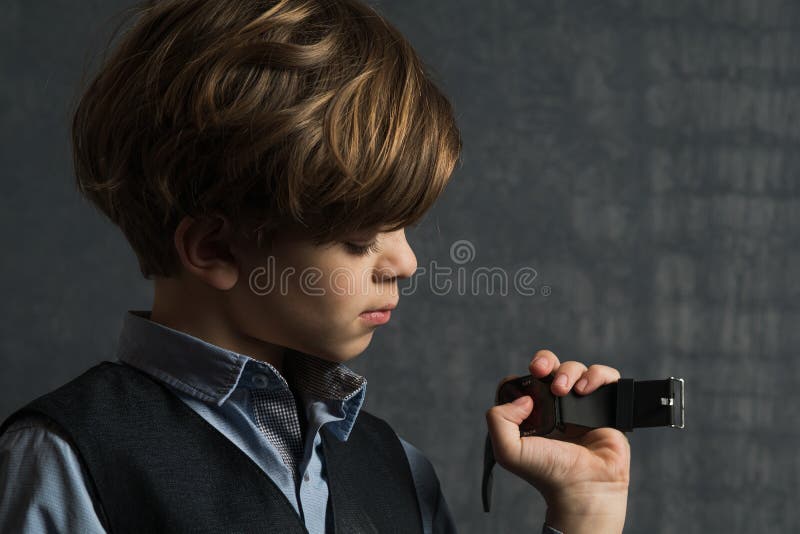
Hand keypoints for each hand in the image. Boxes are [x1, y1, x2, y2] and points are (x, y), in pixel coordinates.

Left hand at [484, 349, 629, 533]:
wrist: (583, 489)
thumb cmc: (547, 474)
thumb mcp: (508, 450)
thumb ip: (498, 420)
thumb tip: (523, 398)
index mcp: (532, 413)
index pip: (523, 381)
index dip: (521, 378)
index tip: (524, 387)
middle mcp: (555, 405)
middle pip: (549, 365)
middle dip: (544, 361)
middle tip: (541, 371)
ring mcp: (580, 405)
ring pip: (575, 368)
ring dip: (568, 371)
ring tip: (564, 390)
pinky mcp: (606, 408)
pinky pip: (606, 377)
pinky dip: (597, 375)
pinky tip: (586, 389)